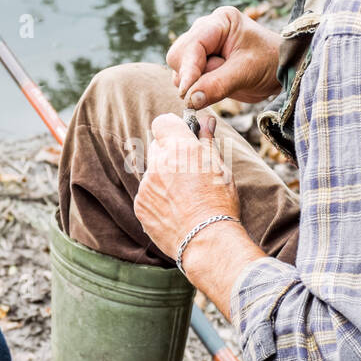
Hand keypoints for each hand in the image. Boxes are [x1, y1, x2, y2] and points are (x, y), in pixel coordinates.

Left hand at [134, 112, 240, 259]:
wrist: (206, 240)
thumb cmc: (219, 203)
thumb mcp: (220, 168)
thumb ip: (207, 141)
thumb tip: (207, 120)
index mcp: (180, 148)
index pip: (163, 122)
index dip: (172, 128)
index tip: (182, 136)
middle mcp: (159, 162)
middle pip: (157, 147)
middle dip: (170, 153)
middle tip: (189, 171)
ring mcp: (146, 185)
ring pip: (152, 172)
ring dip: (164, 178)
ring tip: (185, 197)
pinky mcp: (140, 204)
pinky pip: (147, 194)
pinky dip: (158, 198)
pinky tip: (176, 210)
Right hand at [166, 5, 282, 110]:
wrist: (282, 71)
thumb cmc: (270, 63)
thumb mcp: (246, 72)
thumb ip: (218, 84)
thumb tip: (190, 100)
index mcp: (220, 21)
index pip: (191, 45)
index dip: (188, 69)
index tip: (186, 93)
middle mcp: (206, 30)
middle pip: (178, 55)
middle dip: (192, 75)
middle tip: (216, 86)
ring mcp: (201, 47)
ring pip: (179, 69)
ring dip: (196, 83)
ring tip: (225, 80)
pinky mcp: (201, 63)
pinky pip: (187, 80)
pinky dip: (197, 88)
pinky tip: (218, 86)